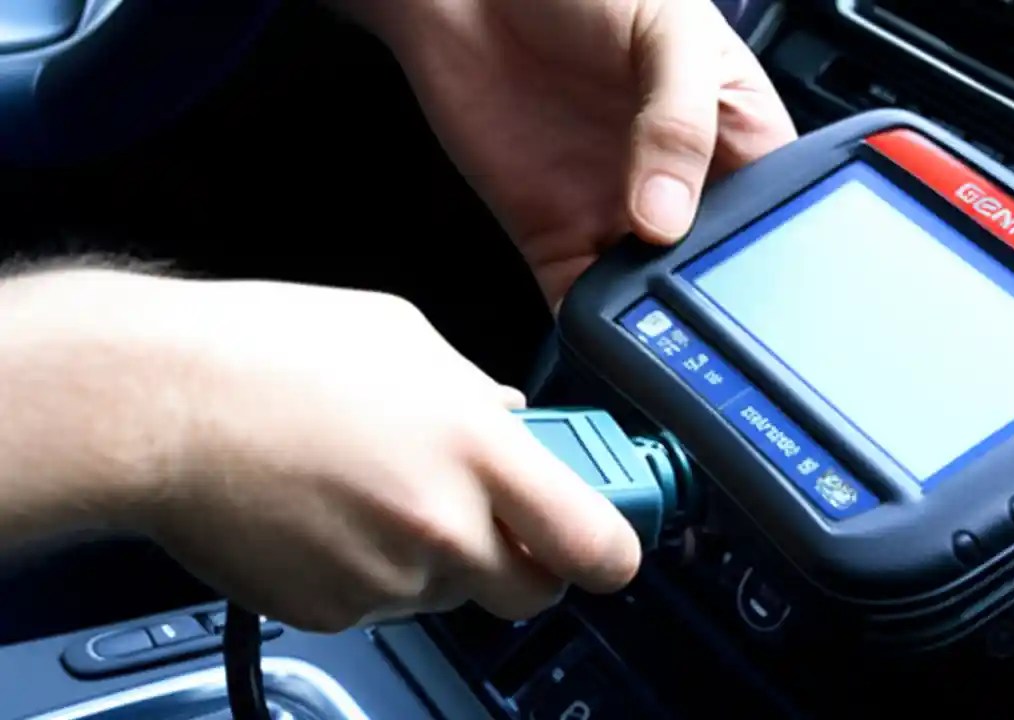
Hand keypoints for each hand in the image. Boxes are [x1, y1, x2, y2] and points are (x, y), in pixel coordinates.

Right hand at [1, 271, 640, 630]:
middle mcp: (442, 527)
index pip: (595, 542)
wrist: (155, 406)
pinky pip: (388, 604)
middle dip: (531, 560)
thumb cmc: (268, 354)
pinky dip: (379, 571)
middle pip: (535, 592)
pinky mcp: (333, 612)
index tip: (612, 540)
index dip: (615, 550)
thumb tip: (513, 420)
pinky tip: (339, 512)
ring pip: (454, 594)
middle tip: (503, 515)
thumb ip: (477, 390)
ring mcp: (386, 580)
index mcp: (477, 450)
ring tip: (384, 488)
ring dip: (443, 557)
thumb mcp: (405, 337)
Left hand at [359, 0, 796, 303]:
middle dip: (715, 293)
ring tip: (658, 325)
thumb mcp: (664, 30)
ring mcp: (617, 212)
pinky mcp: (554, 235)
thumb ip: (679, 119)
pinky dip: (592, 326)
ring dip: (656, 320)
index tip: (762, 271)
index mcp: (733, 130)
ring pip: (652, 295)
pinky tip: (604, 326)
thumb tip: (669, 213)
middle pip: (714, 263)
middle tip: (709, 312)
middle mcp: (680, 182)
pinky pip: (580, 298)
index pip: (774, 205)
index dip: (775, 243)